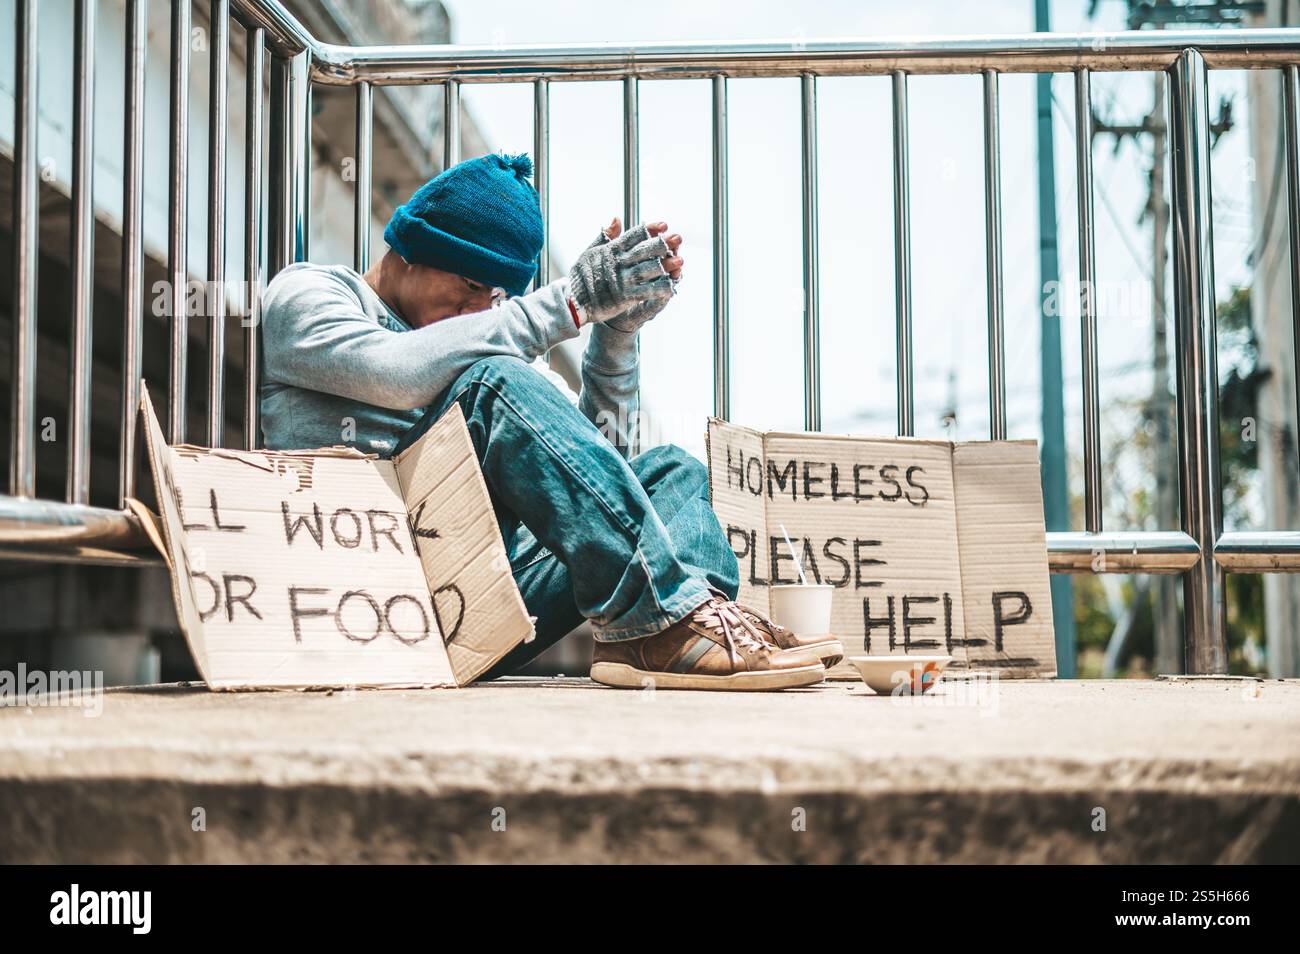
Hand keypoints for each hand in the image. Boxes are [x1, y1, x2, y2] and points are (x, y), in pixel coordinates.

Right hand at [567, 217, 681, 329]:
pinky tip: (672, 285)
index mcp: (611, 250)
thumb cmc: (581, 276)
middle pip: (645, 250)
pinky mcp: (625, 296)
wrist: (574, 302)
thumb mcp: (590, 252)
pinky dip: (660, 288)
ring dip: (666, 265)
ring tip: (680, 260)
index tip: (664, 225)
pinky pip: (647, 291)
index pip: (634, 236)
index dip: (650, 229)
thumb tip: (616, 218)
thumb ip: (605, 236)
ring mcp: (623, 280)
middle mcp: (618, 263)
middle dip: (662, 244)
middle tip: (678, 238)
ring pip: (648, 269)